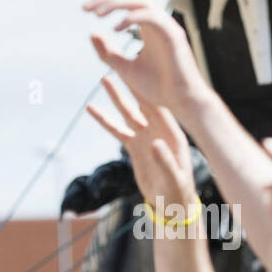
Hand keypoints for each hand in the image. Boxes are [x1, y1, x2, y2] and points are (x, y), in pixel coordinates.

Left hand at [84, 0, 206, 117]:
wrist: (181, 103)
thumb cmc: (159, 87)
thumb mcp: (125, 69)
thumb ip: (108, 53)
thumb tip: (92, 34)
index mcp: (148, 25)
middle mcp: (158, 21)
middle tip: (86, 8)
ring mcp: (166, 26)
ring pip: (140, 0)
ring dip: (116, 3)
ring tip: (97, 14)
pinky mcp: (173, 35)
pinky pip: (150, 16)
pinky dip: (131, 18)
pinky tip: (116, 29)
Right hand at [87, 77, 195, 207]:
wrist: (172, 206)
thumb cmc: (179, 194)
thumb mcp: (174, 180)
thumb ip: (165, 162)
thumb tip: (155, 144)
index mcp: (172, 134)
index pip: (159, 107)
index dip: (148, 90)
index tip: (137, 73)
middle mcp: (159, 131)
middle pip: (142, 102)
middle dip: (131, 84)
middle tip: (119, 64)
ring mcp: (145, 137)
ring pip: (128, 112)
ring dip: (116, 97)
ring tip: (104, 79)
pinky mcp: (134, 147)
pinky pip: (117, 130)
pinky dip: (104, 120)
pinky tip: (91, 109)